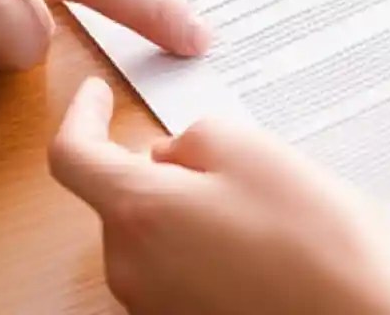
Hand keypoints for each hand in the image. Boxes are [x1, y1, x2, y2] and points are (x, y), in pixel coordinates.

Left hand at [48, 78, 389, 314]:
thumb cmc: (317, 246)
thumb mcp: (254, 152)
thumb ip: (195, 137)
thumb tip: (173, 153)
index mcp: (139, 213)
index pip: (73, 155)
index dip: (82, 115)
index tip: (96, 95)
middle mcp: (131, 267)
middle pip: (124, 196)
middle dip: (166, 169)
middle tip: (232, 158)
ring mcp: (155, 304)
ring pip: (157, 232)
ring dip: (195, 209)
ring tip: (267, 209)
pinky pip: (182, 269)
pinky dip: (211, 246)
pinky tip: (267, 245)